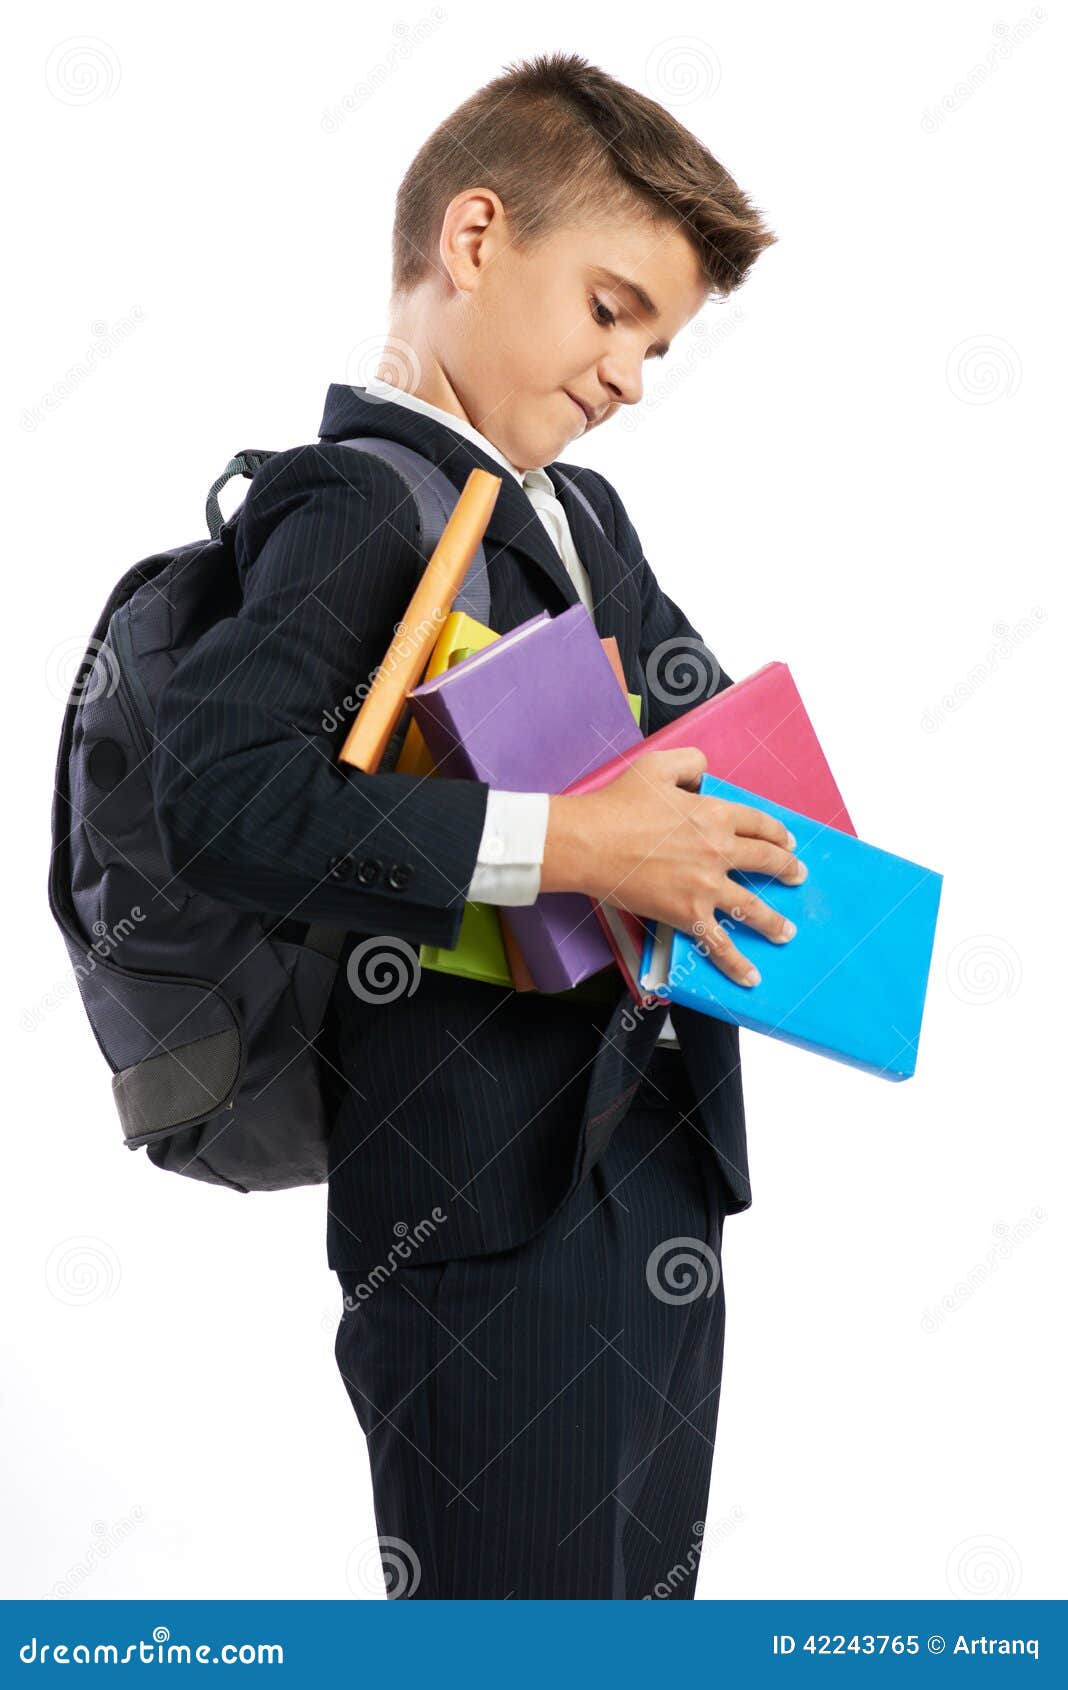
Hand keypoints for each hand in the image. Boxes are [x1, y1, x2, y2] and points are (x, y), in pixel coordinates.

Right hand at [542, 746, 805, 987]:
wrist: (589, 842)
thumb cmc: (617, 805)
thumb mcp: (656, 765)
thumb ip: (690, 762)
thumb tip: (705, 770)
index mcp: (714, 815)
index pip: (759, 824)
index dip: (777, 833)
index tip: (786, 842)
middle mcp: (718, 850)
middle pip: (766, 861)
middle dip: (786, 869)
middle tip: (795, 876)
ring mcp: (705, 885)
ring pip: (752, 907)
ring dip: (773, 921)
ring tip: (787, 930)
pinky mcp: (687, 914)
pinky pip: (718, 943)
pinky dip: (735, 963)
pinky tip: (751, 977)